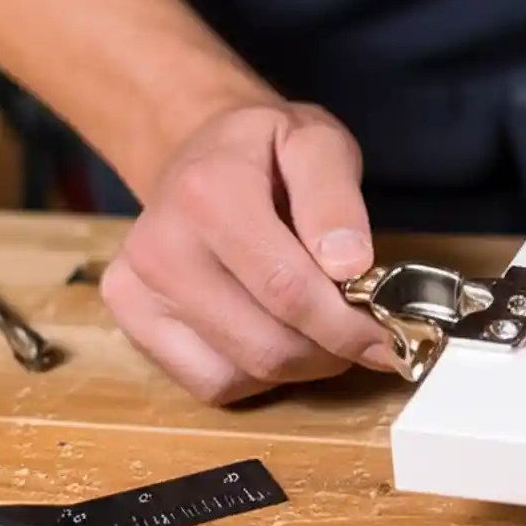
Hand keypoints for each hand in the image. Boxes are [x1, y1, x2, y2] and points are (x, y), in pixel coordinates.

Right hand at [100, 102, 395, 404]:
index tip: (392, 334)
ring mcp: (137, 289)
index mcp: (209, 193)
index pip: (289, 290)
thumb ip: (336, 198)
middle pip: (268, 344)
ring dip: (300, 364)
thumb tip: (350, 266)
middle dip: (331, 350)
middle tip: (364, 333)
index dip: (349, 326)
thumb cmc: (263, 152)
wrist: (194, 151)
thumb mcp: (316, 142)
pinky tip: (271, 332)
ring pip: (244, 373)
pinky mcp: (132, 320)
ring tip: (319, 326)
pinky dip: (257, 375)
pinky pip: (211, 383)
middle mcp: (161, 246)